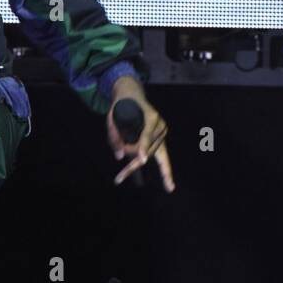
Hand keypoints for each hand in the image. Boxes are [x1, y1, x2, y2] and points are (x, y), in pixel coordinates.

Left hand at [106, 76, 174, 191]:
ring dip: (135, 165)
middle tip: (118, 178)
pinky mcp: (161, 141)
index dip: (142, 147)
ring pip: (151, 156)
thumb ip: (114, 135)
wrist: (132, 95)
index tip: (141, 158)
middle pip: (148, 149)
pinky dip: (166, 172)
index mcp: (151, 116)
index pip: (146, 135)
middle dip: (132, 162)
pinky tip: (170, 186)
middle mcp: (160, 126)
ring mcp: (162, 134)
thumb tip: (119, 157)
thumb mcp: (112, 116)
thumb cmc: (121, 105)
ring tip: (120, 177)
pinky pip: (164, 159)